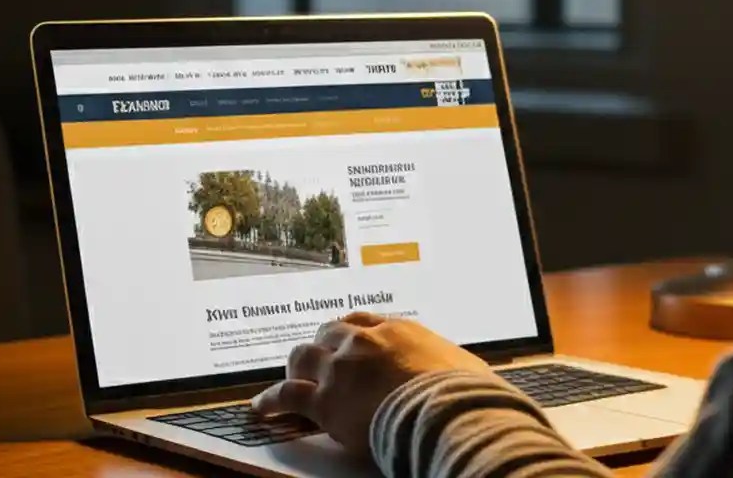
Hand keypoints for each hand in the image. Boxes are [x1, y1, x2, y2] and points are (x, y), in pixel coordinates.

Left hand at [252, 312, 490, 455]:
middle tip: (319, 359)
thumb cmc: (463, 393)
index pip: (365, 322)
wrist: (444, 411)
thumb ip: (452, 365)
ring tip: (291, 376)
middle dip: (322, 345)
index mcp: (398, 331)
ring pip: (303, 355)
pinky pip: (287, 395)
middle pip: (330, 333)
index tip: (349, 339)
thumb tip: (470, 376)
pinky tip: (262, 406)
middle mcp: (364, 342)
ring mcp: (341, 369)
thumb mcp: (464, 366)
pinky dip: (271, 401)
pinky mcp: (325, 399)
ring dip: (296, 366)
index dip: (352, 331)